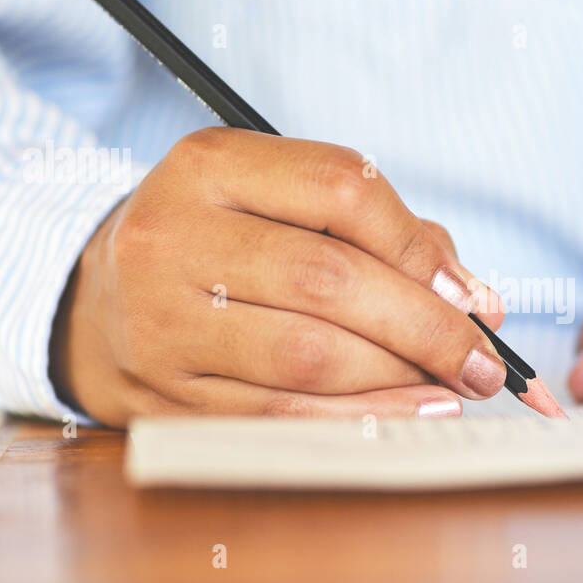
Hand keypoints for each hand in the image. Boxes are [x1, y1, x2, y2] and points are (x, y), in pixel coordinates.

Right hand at [50, 127, 506, 425]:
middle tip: (485, 361)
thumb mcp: (281, 202)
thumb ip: (384, 233)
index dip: (419, 246)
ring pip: (308, 356)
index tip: (471, 295)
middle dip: (427, 327)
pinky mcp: (163, 395)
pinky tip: (413, 412)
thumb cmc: (222, 245)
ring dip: (402, 377)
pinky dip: (361, 418)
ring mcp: (160, 321)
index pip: (340, 188)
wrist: (97, 302)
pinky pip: (281, 416)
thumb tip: (477, 302)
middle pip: (328, 280)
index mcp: (209, 165)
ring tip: (457, 387)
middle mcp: (173, 235)